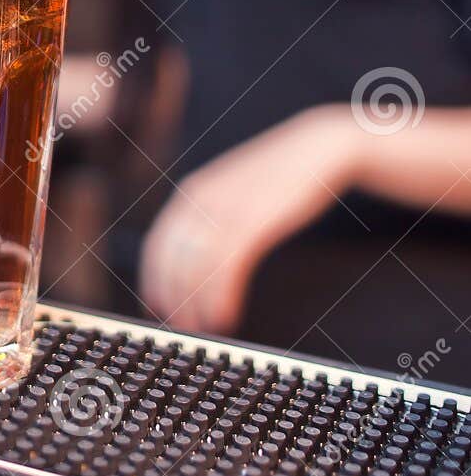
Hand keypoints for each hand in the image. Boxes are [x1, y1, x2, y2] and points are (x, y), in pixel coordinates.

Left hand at [139, 107, 361, 335]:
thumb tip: (198, 259)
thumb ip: (213, 219)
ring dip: (196, 304)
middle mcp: (202, 200)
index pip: (158, 245)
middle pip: (172, 259)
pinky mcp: (255, 219)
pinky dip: (221, 295)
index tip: (157, 309)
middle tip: (181, 328)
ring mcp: (227, 208)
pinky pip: (226, 265)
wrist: (320, 147)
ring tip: (204, 328)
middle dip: (172, 299)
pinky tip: (225, 315)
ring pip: (196, 266)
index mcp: (193, 193)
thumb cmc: (281, 177)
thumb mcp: (236, 192)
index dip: (154, 282)